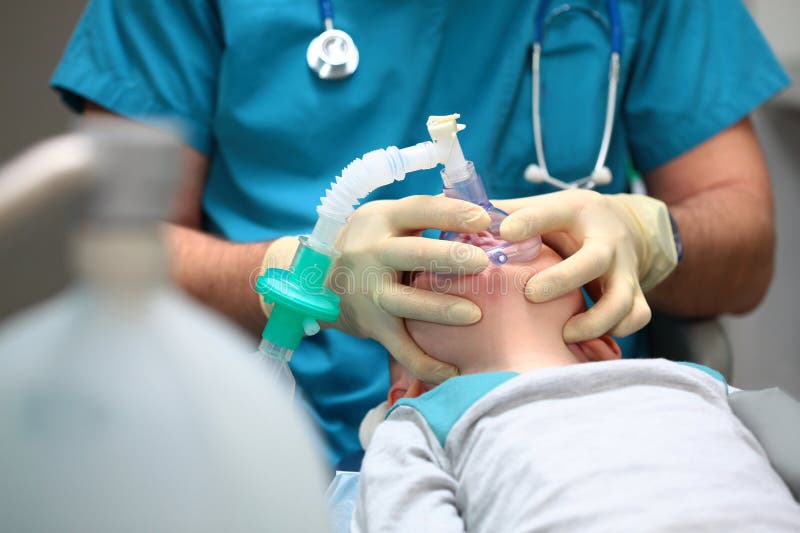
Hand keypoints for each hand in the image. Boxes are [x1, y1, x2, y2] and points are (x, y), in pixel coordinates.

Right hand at [261, 195, 489, 382]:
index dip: (451, 213)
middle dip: (448, 257)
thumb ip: (425, 216)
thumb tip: (481, 214)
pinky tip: (453, 371)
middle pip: (412, 254)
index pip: (418, 210)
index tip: (484, 219)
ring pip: (406, 302)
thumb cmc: (370, 243)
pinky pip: (400, 347)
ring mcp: (370, 292)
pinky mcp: (371, 325)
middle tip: (482, 261)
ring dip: (440, 308)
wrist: (315, 280)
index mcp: (381, 220)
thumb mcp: (387, 219)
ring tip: (474, 314)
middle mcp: (371, 253)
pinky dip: (425, 363)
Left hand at [495, 190, 677, 342]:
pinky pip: (636, 317)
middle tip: (530, 295)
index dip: (529, 223)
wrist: (622, 225)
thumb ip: (506, 214)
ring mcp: (625, 269)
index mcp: (577, 212)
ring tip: (562, 333)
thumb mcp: (543, 207)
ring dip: (593, 321)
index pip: (553, 212)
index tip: (505, 233)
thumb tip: (457, 220)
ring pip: (622, 300)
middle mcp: (607, 240)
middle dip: (563, 280)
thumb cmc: (566, 221)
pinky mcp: (637, 293)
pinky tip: (586, 342)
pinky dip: (615, 333)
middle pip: (594, 260)